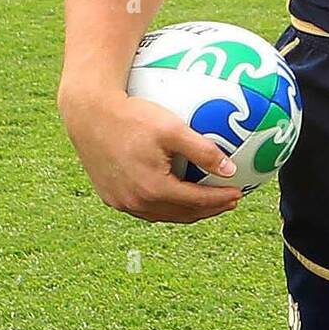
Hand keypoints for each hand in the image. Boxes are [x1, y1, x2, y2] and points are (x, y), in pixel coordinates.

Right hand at [58, 86, 243, 223]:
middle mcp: (136, 202)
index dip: (220, 200)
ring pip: (161, 214)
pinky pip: (143, 207)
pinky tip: (173, 192)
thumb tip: (231, 169)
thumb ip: (203, 150)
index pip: (196, 202)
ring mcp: (120, 202)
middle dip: (208, 210)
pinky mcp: (109, 195)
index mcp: (153, 189)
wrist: (89, 114)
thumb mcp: (173, 128)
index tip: (239, 194)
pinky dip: (164, 205)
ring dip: (186, 210)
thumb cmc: (133, 116)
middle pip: (181, 214)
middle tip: (228, 201)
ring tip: (205, 201)